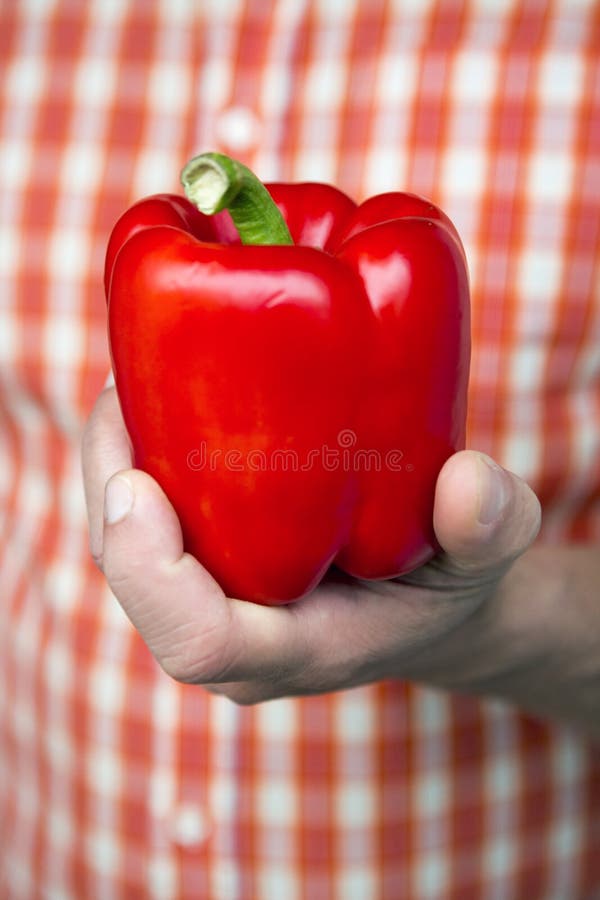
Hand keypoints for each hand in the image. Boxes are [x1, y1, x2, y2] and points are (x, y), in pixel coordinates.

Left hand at [82, 385, 540, 703]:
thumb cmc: (450, 580)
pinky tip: (156, 391)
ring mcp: (212, 598)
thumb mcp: (489, 555)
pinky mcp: (204, 559)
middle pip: (132, 582)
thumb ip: (494, 528)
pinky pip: (142, 517)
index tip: (139, 484)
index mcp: (294, 650)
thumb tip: (468, 481)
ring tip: (130, 378)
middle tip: (122, 394)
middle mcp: (234, 635)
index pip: (198, 642)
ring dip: (111, 462)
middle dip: (109, 490)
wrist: (421, 594)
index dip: (152, 574)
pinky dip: (134, 455)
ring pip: (123, 544)